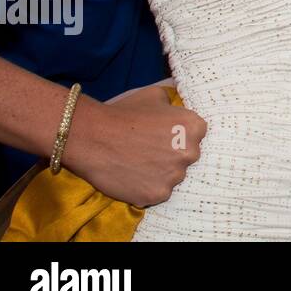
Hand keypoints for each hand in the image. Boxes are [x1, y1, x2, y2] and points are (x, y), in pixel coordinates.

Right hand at [61, 85, 206, 206]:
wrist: (93, 136)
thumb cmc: (124, 112)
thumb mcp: (156, 96)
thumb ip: (173, 105)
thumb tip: (176, 109)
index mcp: (194, 127)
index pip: (196, 136)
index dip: (179, 136)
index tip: (163, 136)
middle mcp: (191, 153)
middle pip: (186, 157)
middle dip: (172, 155)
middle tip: (148, 150)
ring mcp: (174, 176)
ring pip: (173, 177)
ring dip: (160, 173)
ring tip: (138, 163)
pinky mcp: (157, 195)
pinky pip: (157, 193)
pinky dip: (146, 187)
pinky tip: (132, 176)